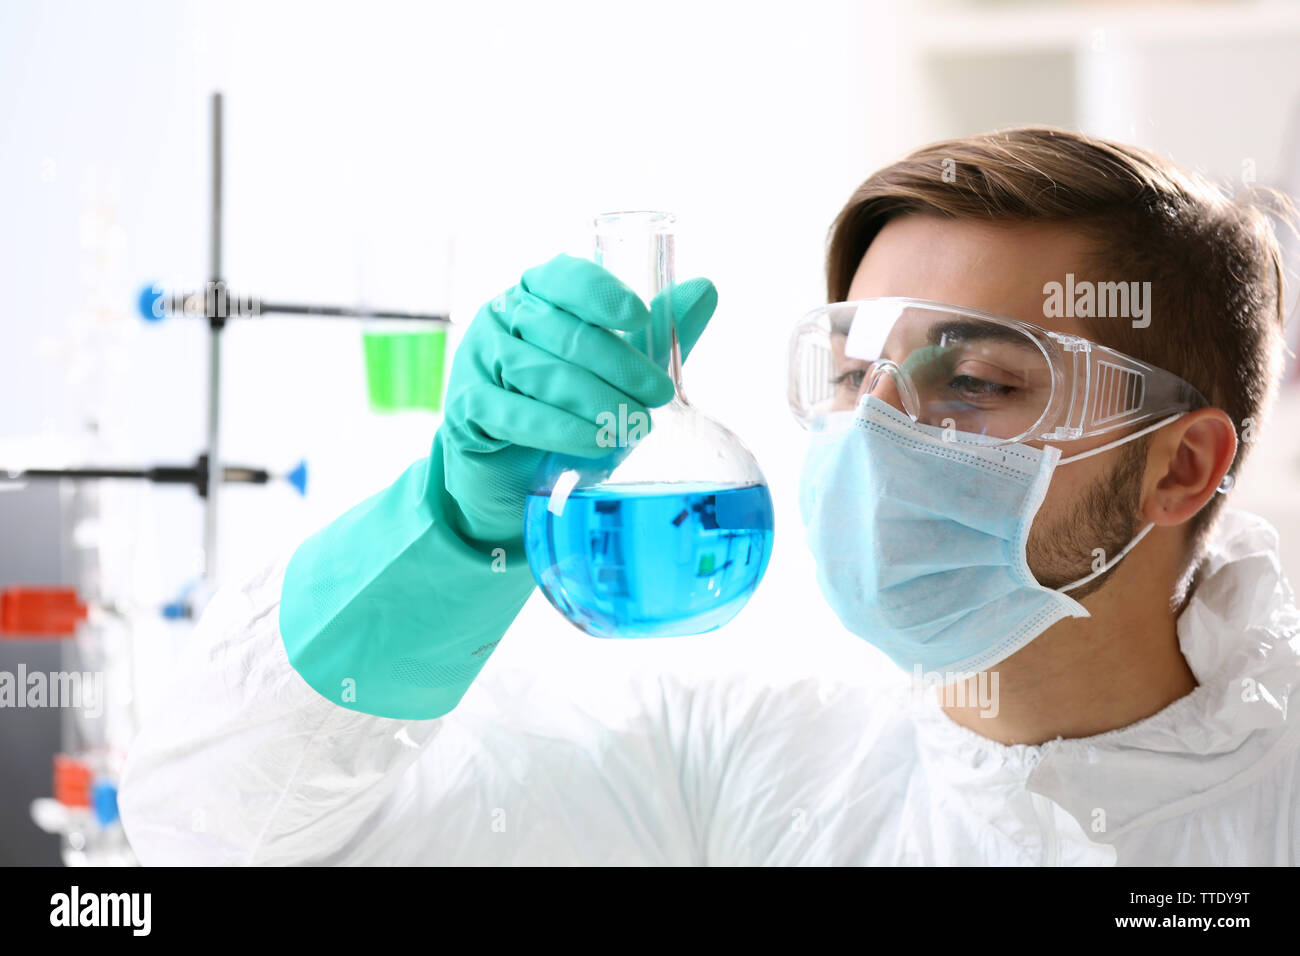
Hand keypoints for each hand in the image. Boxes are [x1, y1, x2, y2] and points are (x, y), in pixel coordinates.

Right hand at [438, 253, 717, 543]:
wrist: (507, 474)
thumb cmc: (564, 410)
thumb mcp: (613, 371)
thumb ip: (654, 333)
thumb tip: (705, 289)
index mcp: (536, 294)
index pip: (564, 277)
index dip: (601, 293)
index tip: (639, 317)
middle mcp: (501, 318)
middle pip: (562, 331)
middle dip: (619, 364)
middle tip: (659, 395)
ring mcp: (477, 361)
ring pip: (542, 373)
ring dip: (596, 400)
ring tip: (636, 426)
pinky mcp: (466, 408)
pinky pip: (515, 414)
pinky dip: (561, 429)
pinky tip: (596, 443)